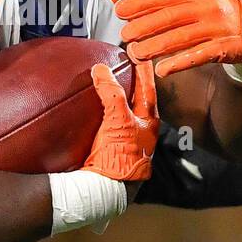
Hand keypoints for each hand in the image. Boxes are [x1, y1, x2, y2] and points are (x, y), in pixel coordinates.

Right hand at [81, 59, 158, 182]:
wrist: (105, 190)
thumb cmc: (119, 157)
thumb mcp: (118, 121)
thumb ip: (111, 93)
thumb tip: (101, 69)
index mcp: (149, 122)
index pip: (148, 87)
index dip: (143, 68)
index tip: (137, 51)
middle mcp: (141, 129)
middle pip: (137, 97)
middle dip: (131, 80)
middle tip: (122, 61)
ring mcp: (127, 138)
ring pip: (124, 109)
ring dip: (116, 94)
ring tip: (106, 78)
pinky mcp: (111, 146)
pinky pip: (109, 120)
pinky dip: (103, 108)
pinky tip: (92, 105)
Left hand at [115, 0, 241, 81]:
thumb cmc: (218, 12)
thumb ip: (171, 0)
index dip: (139, 4)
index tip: (119, 11)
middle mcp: (208, 6)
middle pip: (169, 17)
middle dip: (143, 26)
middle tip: (125, 36)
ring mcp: (218, 27)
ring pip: (180, 37)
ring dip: (155, 46)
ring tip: (136, 53)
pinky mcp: (225, 47)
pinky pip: (199, 55)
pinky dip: (179, 63)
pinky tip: (162, 69)